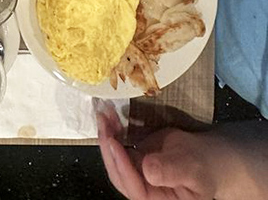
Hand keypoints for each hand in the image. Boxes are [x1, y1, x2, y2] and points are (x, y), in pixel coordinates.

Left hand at [98, 114, 218, 199]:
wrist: (203, 158)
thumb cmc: (202, 167)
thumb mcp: (191, 169)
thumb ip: (171, 171)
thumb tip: (148, 170)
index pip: (135, 189)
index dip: (123, 167)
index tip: (113, 143)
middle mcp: (143, 191)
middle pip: (119, 175)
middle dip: (108, 149)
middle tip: (104, 123)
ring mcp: (136, 175)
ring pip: (115, 160)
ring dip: (107, 137)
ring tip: (104, 115)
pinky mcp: (133, 161)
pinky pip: (118, 148)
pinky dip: (112, 132)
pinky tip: (110, 116)